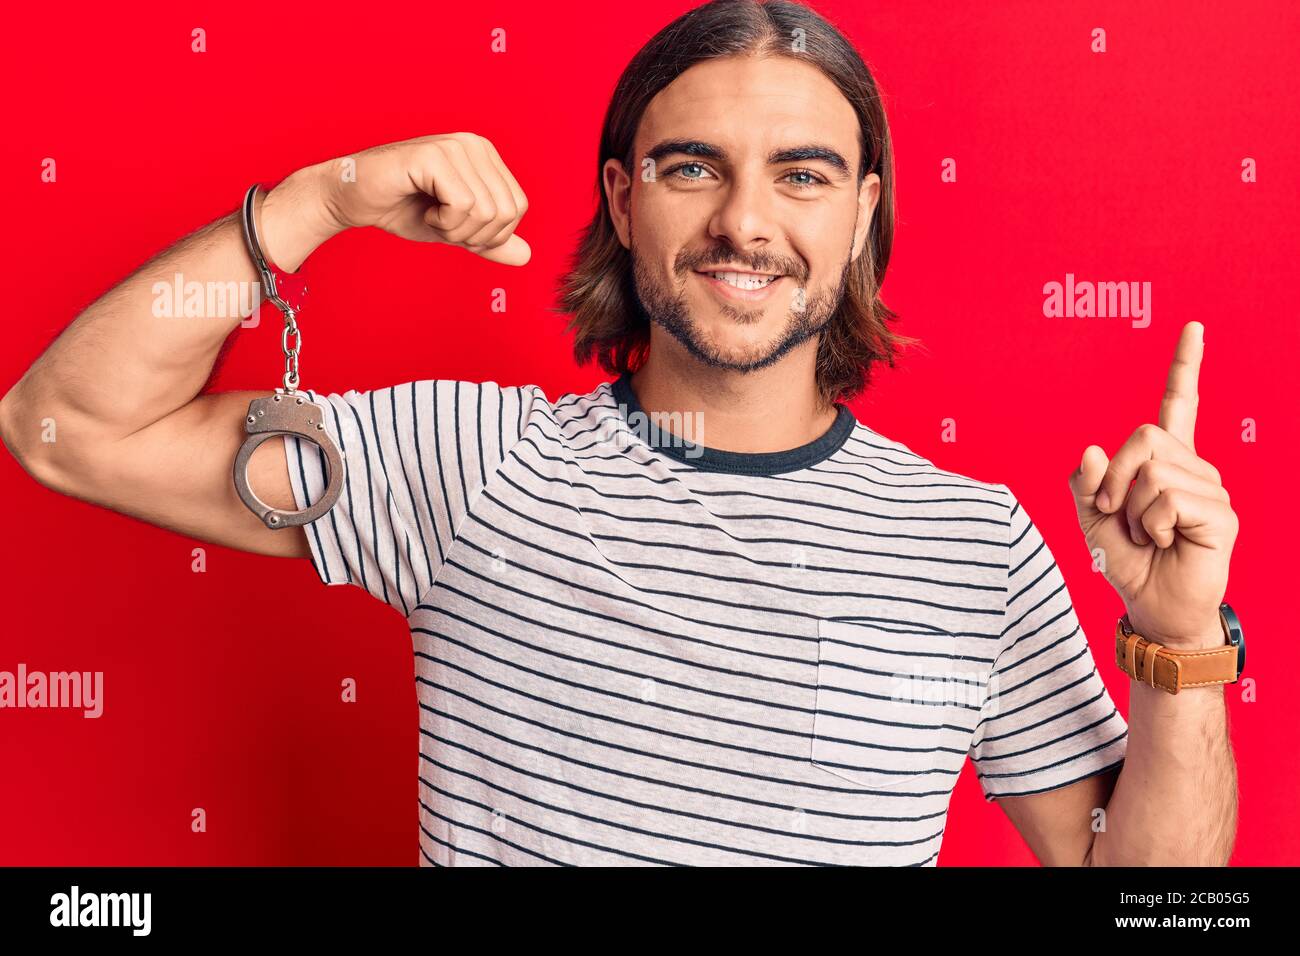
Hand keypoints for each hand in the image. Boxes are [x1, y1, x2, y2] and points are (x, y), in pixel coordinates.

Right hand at [312, 132, 530, 265]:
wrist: (356, 200)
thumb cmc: (404, 209)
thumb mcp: (456, 231)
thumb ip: (491, 241)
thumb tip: (526, 256)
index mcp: (486, 156)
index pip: (517, 208)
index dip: (490, 233)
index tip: (456, 226)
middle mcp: (475, 144)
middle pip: (506, 212)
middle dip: (474, 234)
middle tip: (442, 224)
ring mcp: (455, 146)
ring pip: (486, 211)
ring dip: (456, 230)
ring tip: (432, 215)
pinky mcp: (433, 156)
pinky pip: (463, 206)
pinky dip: (443, 223)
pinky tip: (424, 209)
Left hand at [1067, 322, 1238, 648]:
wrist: (1152, 606)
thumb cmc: (1126, 559)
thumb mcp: (1091, 518)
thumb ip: (1085, 484)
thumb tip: (1091, 450)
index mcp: (1165, 461)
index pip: (1179, 405)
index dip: (1186, 367)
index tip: (1193, 327)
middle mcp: (1194, 468)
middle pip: (1143, 437)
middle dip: (1114, 477)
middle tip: (1116, 514)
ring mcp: (1212, 490)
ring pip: (1152, 474)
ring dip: (1134, 512)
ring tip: (1149, 536)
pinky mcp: (1222, 515)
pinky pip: (1169, 500)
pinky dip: (1154, 525)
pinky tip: (1168, 542)